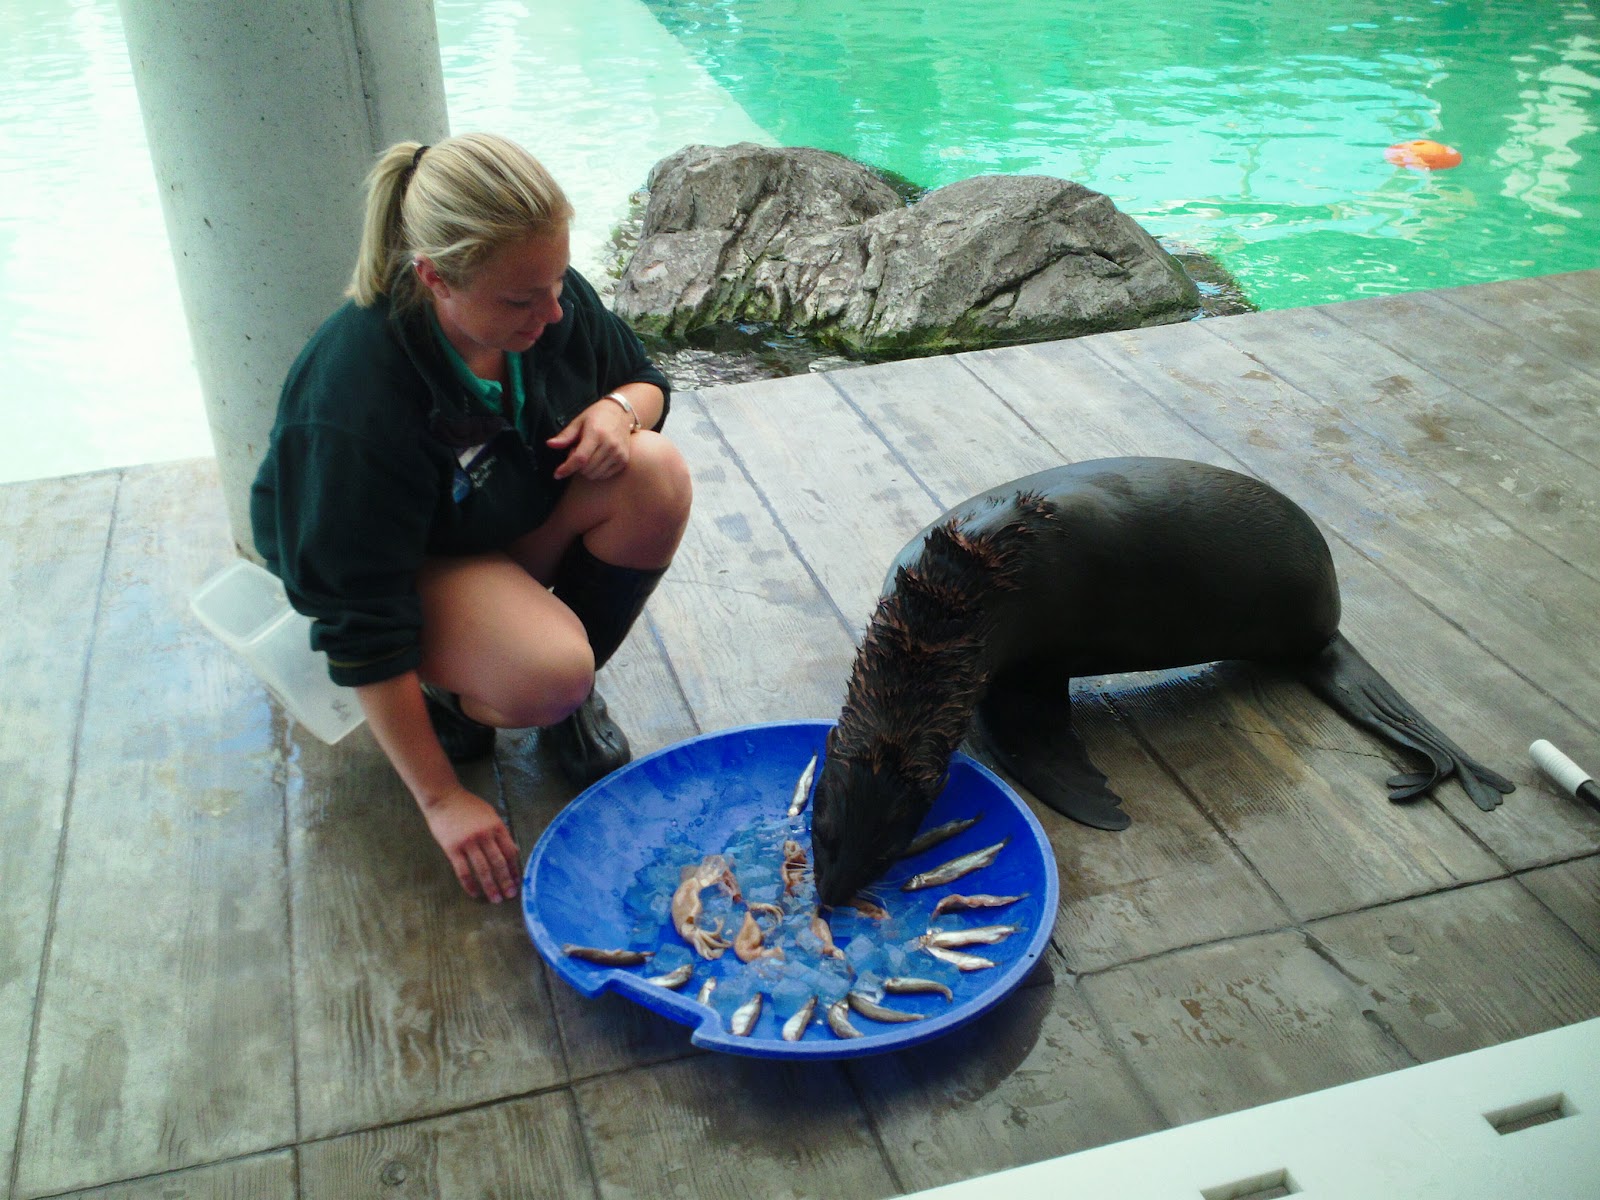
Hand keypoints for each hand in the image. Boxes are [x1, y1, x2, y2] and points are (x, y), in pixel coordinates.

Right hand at [420, 786, 521, 902]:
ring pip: (483, 870)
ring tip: (496, 899)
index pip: (510, 852)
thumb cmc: (468, 806)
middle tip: (510, 895)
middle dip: (506, 881)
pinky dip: (470, 885)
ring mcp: (468, 842)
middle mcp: (485, 835)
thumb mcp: (490, 814)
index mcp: (497, 826)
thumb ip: (500, 832)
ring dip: (491, 887)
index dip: (515, 868)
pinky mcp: (452, 848)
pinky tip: (475, 893)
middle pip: (499, 863)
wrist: (444, 798)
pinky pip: (463, 871)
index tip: (518, 881)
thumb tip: (512, 851)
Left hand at [547, 399, 634, 480]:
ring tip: (587, 454)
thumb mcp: (578, 422)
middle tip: (576, 452)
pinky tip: (595, 459)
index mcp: (596, 434)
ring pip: (595, 474)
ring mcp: (618, 453)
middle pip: (586, 469)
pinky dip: (596, 472)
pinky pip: (605, 475)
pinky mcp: (623, 460)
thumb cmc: (597, 416)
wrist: (621, 413)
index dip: (567, 468)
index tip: (557, 474)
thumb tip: (549, 444)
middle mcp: (610, 445)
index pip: (580, 458)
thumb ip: (565, 436)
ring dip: (585, 469)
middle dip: (575, 466)